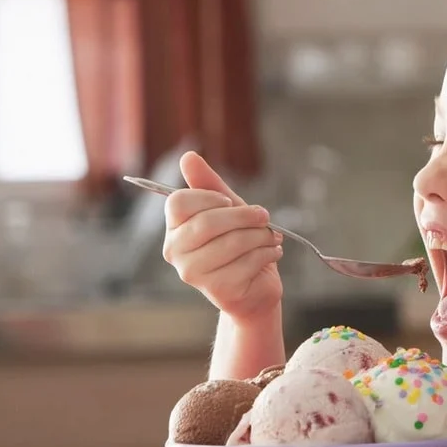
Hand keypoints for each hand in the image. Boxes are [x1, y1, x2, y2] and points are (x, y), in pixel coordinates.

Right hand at [163, 151, 283, 321]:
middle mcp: (175, 252)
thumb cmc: (240, 245)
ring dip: (260, 236)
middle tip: (264, 216)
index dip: (210, 197)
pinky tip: (272, 253)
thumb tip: (188, 156)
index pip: (180, 202)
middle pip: (208, 222)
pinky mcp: (217, 289)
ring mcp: (193, 273)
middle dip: (245, 216)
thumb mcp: (228, 209)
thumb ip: (209, 184)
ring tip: (271, 236)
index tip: (231, 202)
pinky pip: (247, 262)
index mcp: (174, 228)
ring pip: (232, 242)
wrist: (255, 288)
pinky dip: (267, 253)